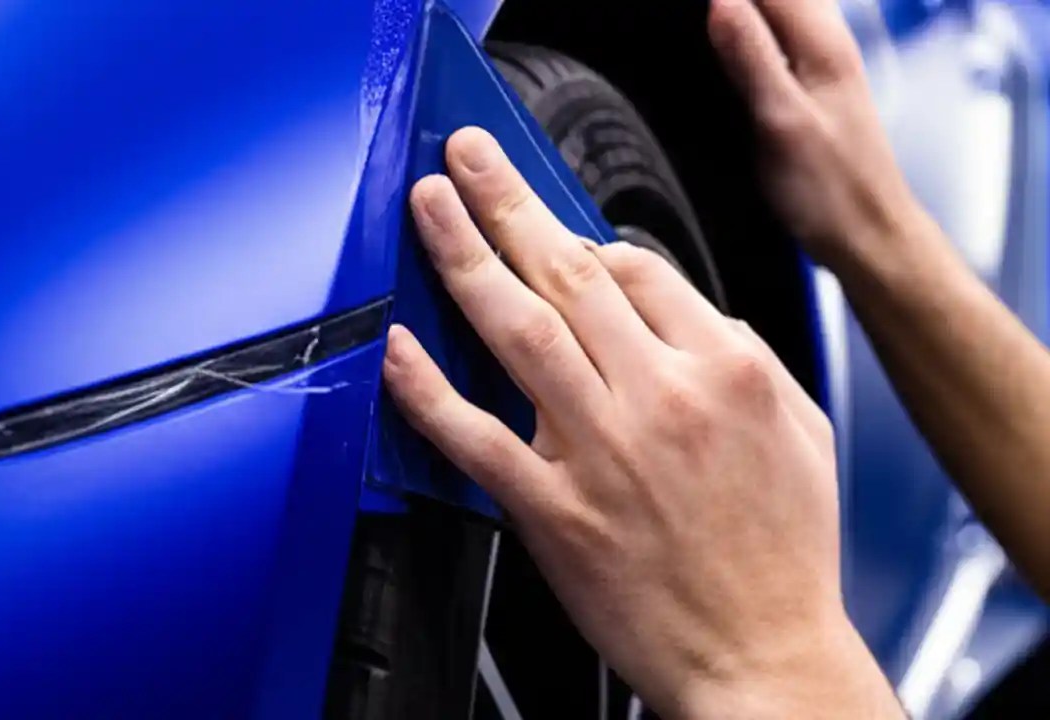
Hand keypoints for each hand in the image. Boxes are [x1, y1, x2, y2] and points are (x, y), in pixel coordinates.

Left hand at [383, 127, 900, 717]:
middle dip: (508, 202)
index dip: (585, 242)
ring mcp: (603, 451)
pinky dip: (428, 388)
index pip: (641, 268)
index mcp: (726, 370)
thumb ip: (743, 359)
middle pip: (570, 272)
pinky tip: (398, 346)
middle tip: (466, 160)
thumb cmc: (781, 556)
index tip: (556, 240)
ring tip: (431, 209)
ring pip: (520, 330)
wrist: (763, 657)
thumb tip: (690, 315)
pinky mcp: (556, 511)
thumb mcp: (799, 433)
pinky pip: (476, 436)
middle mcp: (662, 397)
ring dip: (466, 257)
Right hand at [707, 0, 925, 268]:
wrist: (866, 234)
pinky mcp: (809, 84)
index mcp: (821, 40)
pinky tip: (726, 46)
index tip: (691, 13)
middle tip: (693, 23)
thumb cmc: (831, 190)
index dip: (724, 0)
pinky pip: (777, 36)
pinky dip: (750, 32)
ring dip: (743, 15)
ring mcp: (820, 61)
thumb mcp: (780, 121)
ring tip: (706, 28)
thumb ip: (749, 56)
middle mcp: (826, 40)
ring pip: (780, 10)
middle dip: (732, 6)